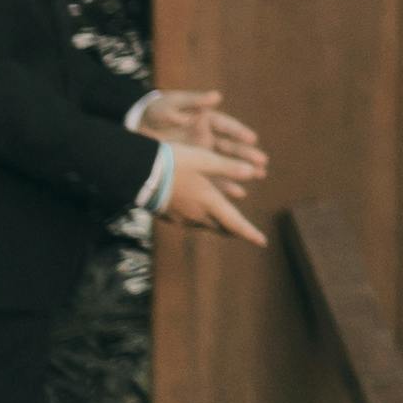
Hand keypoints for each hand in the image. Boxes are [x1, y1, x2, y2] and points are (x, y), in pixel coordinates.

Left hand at [137, 90, 268, 188]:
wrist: (135, 125)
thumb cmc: (156, 110)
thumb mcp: (173, 103)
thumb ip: (194, 101)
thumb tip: (216, 96)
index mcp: (205, 119)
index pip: (226, 126)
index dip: (239, 132)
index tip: (252, 139)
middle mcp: (207, 136)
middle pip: (230, 147)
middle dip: (247, 155)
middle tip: (262, 163)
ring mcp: (201, 152)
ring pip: (224, 163)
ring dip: (241, 170)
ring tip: (259, 176)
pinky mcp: (192, 165)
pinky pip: (210, 176)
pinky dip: (223, 184)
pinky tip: (237, 192)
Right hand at [155, 153, 270, 249]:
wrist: (139, 173)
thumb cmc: (174, 164)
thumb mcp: (204, 160)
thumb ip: (229, 167)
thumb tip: (253, 173)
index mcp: (209, 203)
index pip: (235, 223)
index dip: (250, 233)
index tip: (263, 242)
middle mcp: (197, 215)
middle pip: (221, 227)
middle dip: (234, 230)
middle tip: (245, 232)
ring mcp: (181, 218)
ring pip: (205, 225)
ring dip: (218, 223)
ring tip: (225, 221)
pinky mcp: (168, 216)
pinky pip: (190, 221)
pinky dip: (201, 218)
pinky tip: (198, 212)